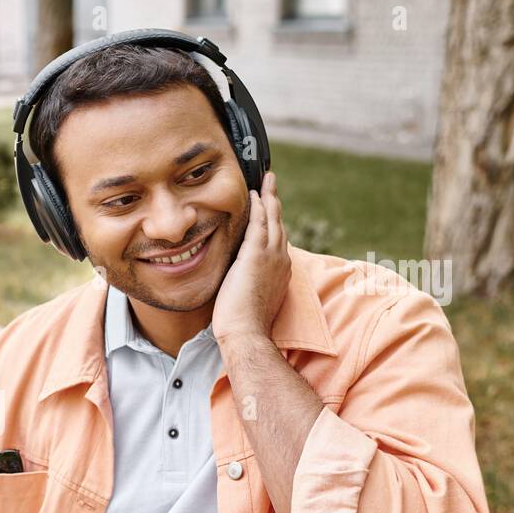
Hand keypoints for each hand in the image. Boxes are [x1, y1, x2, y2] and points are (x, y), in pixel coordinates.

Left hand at [212, 171, 290, 344]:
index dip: (273, 222)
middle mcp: (281, 260)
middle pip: (279, 224)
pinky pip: (261, 223)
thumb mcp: (247, 296)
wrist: (246, 333)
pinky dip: (259, 206)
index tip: (269, 209)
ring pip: (273, 219)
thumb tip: (232, 278)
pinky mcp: (257, 255)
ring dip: (269, 197)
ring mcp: (272, 257)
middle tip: (271, 183)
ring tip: (267, 180)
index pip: (277, 240)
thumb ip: (244, 281)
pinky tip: (254, 193)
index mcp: (279, 271)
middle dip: (275, 203)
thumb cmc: (243, 323)